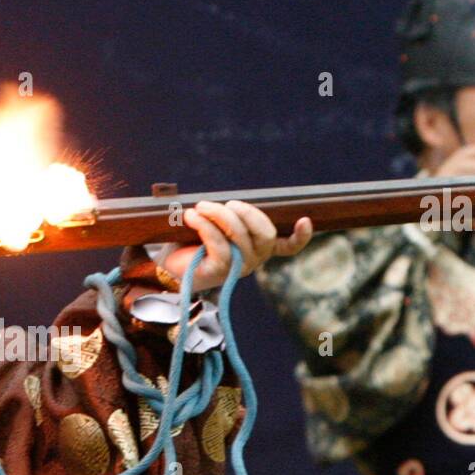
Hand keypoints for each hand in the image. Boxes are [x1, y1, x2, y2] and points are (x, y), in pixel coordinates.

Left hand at [163, 201, 312, 290]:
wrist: (169, 264)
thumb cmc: (195, 239)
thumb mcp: (217, 223)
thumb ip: (231, 214)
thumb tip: (232, 203)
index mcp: (259, 246)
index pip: (288, 247)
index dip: (301, 237)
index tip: (305, 220)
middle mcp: (254, 259)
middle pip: (265, 233)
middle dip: (248, 213)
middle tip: (228, 204)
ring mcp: (239, 267)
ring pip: (239, 235)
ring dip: (219, 214)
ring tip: (200, 207)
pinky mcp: (219, 271)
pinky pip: (219, 244)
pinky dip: (205, 225)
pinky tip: (191, 216)